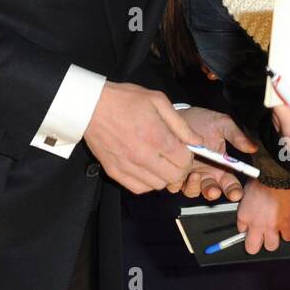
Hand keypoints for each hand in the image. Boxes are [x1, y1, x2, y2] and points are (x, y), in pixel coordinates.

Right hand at [83, 81, 201, 194]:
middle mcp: (143, 156)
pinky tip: (146, 168)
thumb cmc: (124, 100)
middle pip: (174, 177)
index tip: (184, 148)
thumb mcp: (158, 101)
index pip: (184, 161)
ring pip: (158, 185)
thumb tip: (197, 140)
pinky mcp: (115, 172)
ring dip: (163, 175)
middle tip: (173, 155)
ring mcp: (128, 166)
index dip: (189, 155)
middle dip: (179, 167)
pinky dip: (146, 182)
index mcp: (156, 137)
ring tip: (159, 160)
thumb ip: (181, 124)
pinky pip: (139, 188)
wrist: (91, 106)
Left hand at [174, 106, 257, 201]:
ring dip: (195, 187)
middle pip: (212, 191)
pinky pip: (175, 185)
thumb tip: (252, 147)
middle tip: (214, 190)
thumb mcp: (222, 124)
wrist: (177, 116)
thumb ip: (237, 136)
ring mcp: (190, 174)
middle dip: (214, 193)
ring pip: (193, 191)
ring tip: (195, 174)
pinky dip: (177, 182)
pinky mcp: (174, 173)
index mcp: (221, 166)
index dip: (234, 191)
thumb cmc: (201, 120)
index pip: (230, 184)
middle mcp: (206, 173)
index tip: (235, 193)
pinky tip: (181, 171)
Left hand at [235, 180, 289, 253]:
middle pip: (253, 247)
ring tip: (274, 232)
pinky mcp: (285, 224)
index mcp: (244, 216)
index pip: (241, 232)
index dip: (246, 230)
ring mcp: (271, 226)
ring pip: (271, 246)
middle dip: (256, 243)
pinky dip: (288, 233)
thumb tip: (247, 214)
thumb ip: (245, 207)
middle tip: (260, 236)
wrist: (276, 176)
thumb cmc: (261, 179)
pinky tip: (286, 227)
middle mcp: (256, 224)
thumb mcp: (245, 192)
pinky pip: (287, 237)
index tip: (250, 227)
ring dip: (272, 240)